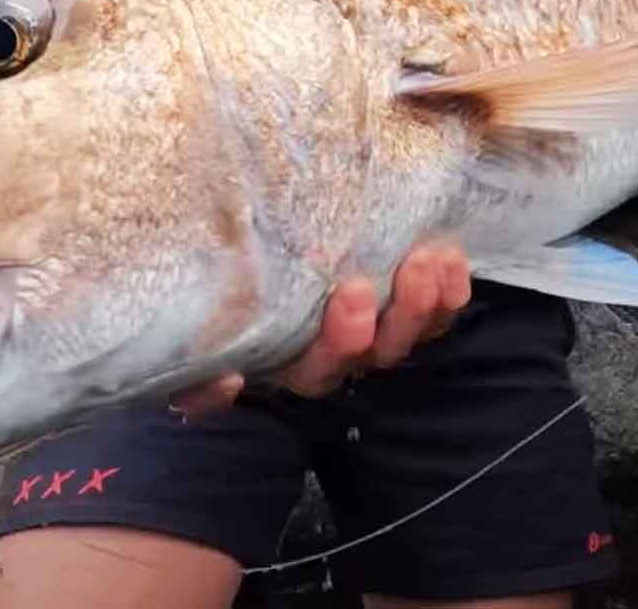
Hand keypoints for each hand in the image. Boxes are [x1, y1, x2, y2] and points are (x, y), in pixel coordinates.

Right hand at [167, 239, 471, 416]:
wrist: (224, 251)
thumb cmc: (207, 304)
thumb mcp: (187, 344)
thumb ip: (192, 379)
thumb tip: (227, 385)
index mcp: (286, 360)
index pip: (318, 369)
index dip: (340, 341)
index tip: (349, 292)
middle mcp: (335, 352)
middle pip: (375, 353)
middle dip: (389, 318)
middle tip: (390, 273)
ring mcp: (373, 327)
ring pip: (411, 332)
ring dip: (425, 302)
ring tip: (429, 258)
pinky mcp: (401, 298)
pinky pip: (436, 308)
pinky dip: (449, 287)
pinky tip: (450, 256)